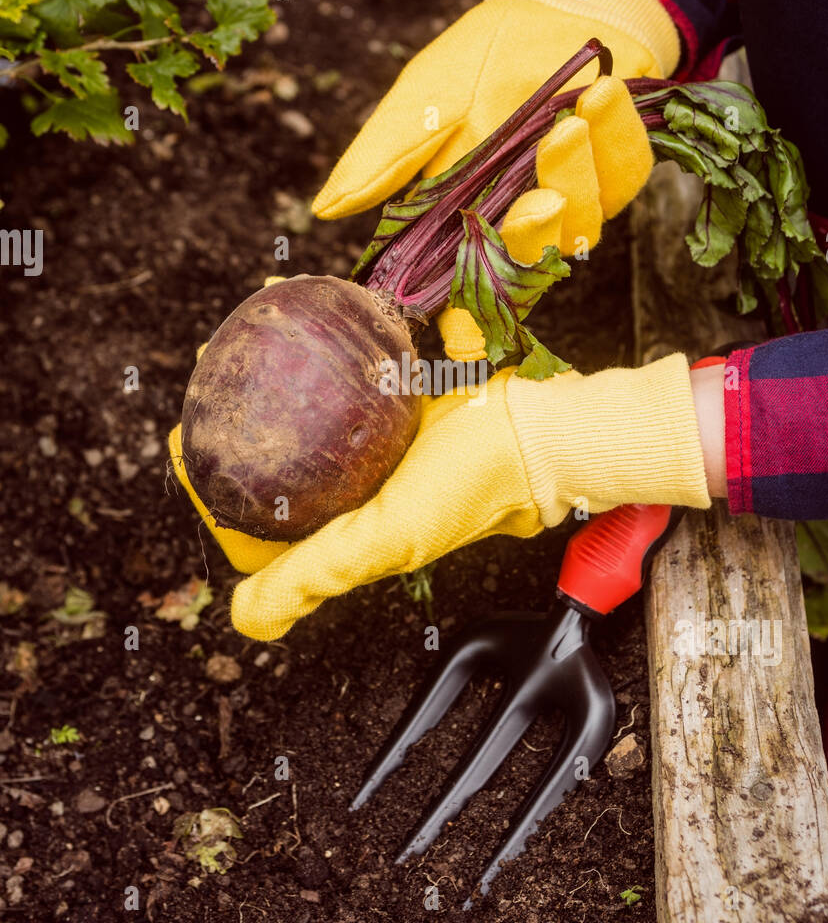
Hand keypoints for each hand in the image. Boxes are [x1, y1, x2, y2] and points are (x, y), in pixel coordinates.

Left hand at [169, 353, 708, 641]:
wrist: (547, 430)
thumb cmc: (473, 486)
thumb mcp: (386, 539)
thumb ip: (315, 575)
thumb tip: (242, 622)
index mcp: (347, 536)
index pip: (260, 530)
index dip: (211, 494)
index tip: (186, 443)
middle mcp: (359, 494)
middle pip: (277, 465)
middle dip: (232, 426)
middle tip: (207, 377)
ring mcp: (380, 447)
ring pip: (307, 414)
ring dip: (271, 377)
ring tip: (246, 334)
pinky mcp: (404, 402)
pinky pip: (349, 370)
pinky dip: (325, 342)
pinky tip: (303, 300)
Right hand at [312, 0, 680, 359]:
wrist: (550, 8)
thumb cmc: (478, 61)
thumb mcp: (420, 103)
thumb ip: (383, 158)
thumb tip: (325, 210)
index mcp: (468, 222)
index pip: (466, 293)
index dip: (467, 326)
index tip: (465, 346)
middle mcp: (523, 222)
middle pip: (530, 265)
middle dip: (531, 235)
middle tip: (534, 201)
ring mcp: (577, 199)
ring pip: (583, 220)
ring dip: (575, 174)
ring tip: (568, 121)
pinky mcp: (622, 167)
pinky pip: (626, 171)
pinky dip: (613, 135)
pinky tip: (600, 95)